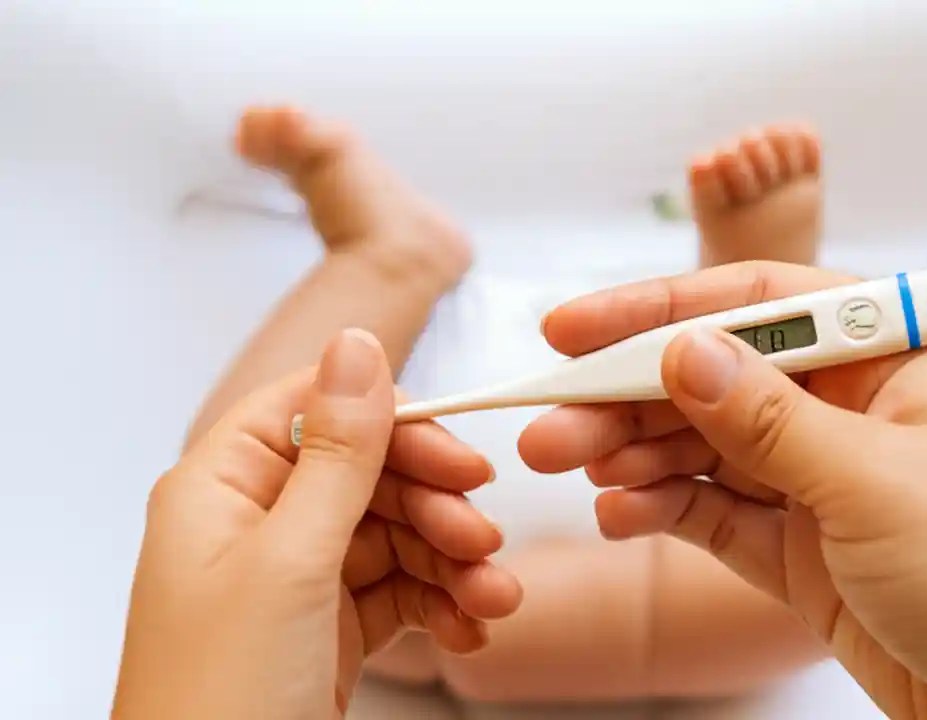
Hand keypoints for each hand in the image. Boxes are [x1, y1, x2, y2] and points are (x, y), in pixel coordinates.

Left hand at [114, 329, 521, 718]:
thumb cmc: (219, 698)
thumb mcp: (290, 563)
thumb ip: (336, 455)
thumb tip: (357, 345)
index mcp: (224, 487)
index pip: (318, 410)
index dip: (396, 423)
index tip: (463, 455)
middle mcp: (259, 522)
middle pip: (372, 476)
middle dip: (438, 509)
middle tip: (484, 543)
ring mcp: (295, 577)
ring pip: (397, 537)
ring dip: (452, 566)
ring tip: (494, 602)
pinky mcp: (326, 627)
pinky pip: (399, 592)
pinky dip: (440, 606)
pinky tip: (469, 629)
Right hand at [520, 262, 926, 718]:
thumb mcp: (876, 483)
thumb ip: (768, 418)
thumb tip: (682, 349)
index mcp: (896, 358)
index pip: (763, 304)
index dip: (662, 309)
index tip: (573, 332)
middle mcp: (856, 409)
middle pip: (720, 379)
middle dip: (629, 396)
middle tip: (547, 423)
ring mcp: (827, 483)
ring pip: (708, 447)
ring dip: (633, 453)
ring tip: (565, 466)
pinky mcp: (807, 553)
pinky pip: (718, 513)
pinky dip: (665, 508)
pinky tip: (620, 512)